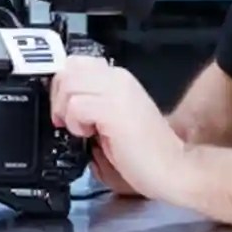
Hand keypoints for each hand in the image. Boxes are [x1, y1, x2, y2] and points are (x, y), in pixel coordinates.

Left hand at [50, 56, 188, 202]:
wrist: (172, 167)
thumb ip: (94, 103)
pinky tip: (89, 135)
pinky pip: (76, 105)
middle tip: (68, 121)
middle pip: (69, 68)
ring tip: (83, 130)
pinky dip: (74, 122)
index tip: (66, 111)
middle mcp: (117, 77)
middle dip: (59, 96)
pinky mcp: (112, 109)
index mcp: (118, 78)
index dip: (63, 86)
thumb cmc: (144, 151)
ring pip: (68, 83)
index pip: (76, 63)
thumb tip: (63, 104)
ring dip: (66, 110)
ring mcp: (116, 91)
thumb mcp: (114, 118)